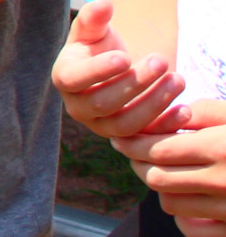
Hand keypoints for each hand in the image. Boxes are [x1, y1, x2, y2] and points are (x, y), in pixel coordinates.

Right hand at [56, 0, 188, 138]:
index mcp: (64, 78)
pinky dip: (166, 126)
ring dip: (154, 104)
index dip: (98, 71)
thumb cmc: (99, 48)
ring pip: (126, 124)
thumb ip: (95, 17)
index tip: (124, 56)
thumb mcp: (94, 30)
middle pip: (103, 103)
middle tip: (161, 61)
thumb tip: (103, 3)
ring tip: (178, 79)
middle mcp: (78, 108)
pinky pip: (145, 138)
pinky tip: (185, 109)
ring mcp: (102, 126)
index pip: (74, 79)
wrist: (111, 71)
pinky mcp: (127, 138)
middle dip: (134, 84)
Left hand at [116, 101, 225, 233]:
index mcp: (219, 149)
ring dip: (160, 187)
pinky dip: (182, 213)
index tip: (122, 138)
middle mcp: (223, 181)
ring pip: (170, 203)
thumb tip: (160, 119)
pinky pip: (191, 227)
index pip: (156, 150)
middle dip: (138, 164)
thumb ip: (197, 112)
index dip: (132, 144)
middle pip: (156, 178)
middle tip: (132, 154)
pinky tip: (186, 196)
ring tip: (161, 171)